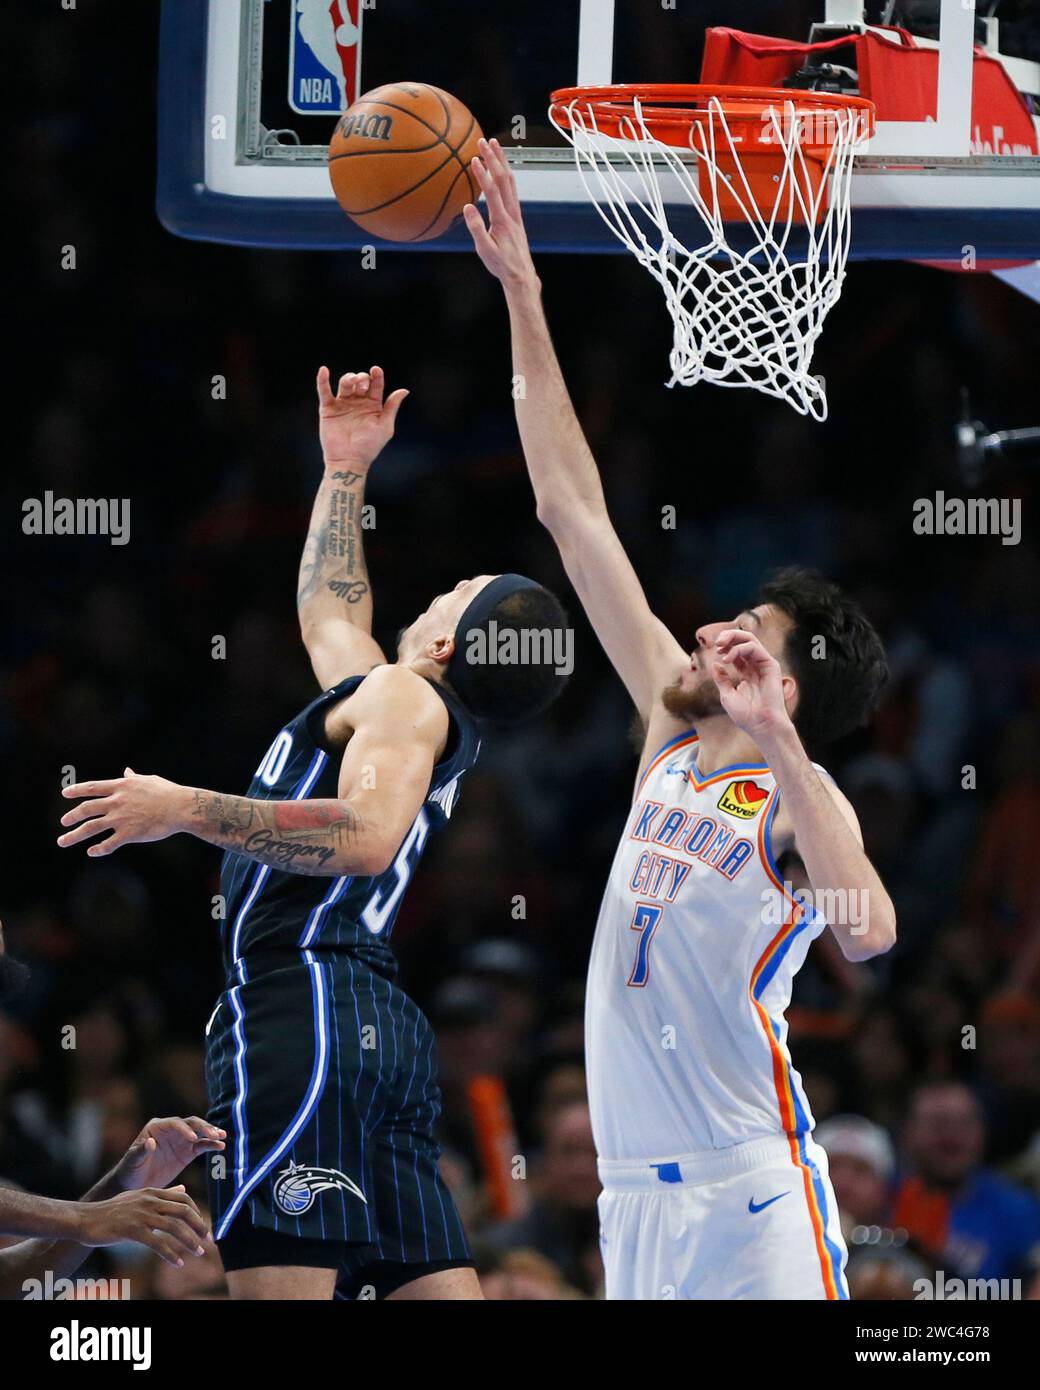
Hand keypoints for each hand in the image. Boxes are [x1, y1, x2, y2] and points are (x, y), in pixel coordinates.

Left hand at [58, 768, 191, 856]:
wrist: (180, 808)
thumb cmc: (168, 792)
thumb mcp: (149, 780)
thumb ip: (133, 778)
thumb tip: (127, 771)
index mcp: (121, 787)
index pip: (93, 788)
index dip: (77, 790)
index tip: (65, 793)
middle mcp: (117, 802)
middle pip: (87, 808)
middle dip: (72, 816)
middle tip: (63, 822)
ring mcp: (121, 818)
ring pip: (91, 827)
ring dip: (74, 835)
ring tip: (62, 841)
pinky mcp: (129, 833)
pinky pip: (108, 843)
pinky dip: (98, 849)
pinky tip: (91, 852)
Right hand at [75, 1186, 208, 1266]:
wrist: (85, 1219)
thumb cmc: (112, 1211)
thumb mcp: (138, 1197)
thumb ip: (162, 1194)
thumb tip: (184, 1188)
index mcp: (152, 1192)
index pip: (184, 1199)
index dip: (197, 1213)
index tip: (204, 1227)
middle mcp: (149, 1200)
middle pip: (183, 1211)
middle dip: (199, 1226)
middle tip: (208, 1241)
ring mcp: (140, 1214)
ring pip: (173, 1227)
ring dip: (189, 1242)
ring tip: (198, 1253)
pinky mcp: (131, 1230)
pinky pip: (157, 1243)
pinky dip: (170, 1254)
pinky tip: (178, 1263)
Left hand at [113, 1117, 225, 1191]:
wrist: (134, 1185)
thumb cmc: (130, 1170)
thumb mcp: (133, 1162)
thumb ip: (141, 1152)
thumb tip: (151, 1142)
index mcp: (157, 1127)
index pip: (175, 1124)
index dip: (184, 1129)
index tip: (192, 1138)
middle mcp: (171, 1130)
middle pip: (191, 1124)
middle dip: (203, 1128)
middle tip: (214, 1134)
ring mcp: (181, 1141)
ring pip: (199, 1133)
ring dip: (211, 1133)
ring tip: (222, 1136)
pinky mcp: (187, 1153)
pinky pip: (202, 1146)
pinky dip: (211, 1145)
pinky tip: (221, 1147)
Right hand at [317, 365, 407, 471]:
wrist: (350, 459)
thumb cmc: (370, 446)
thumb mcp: (385, 426)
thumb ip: (392, 407)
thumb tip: (404, 390)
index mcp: (373, 405)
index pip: (376, 385)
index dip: (376, 375)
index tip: (376, 370)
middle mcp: (358, 402)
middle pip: (360, 381)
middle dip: (362, 379)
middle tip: (363, 386)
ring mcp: (343, 404)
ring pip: (345, 383)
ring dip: (348, 378)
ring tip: (352, 382)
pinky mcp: (328, 409)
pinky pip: (324, 392)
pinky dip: (322, 380)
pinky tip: (323, 370)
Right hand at [463, 137, 539, 293]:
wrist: (521, 274)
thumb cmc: (501, 265)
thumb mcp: (485, 251)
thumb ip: (476, 229)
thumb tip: (467, 207)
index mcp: (502, 220)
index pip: (492, 192)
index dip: (483, 174)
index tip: (474, 159)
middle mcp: (511, 213)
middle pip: (504, 179)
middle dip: (493, 158)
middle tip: (483, 141)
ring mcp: (516, 212)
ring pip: (510, 181)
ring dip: (502, 161)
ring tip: (494, 145)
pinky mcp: (516, 215)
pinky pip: (512, 189)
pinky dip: (506, 173)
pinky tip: (501, 167)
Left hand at [710, 630, 795, 744]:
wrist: (761, 725)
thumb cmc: (746, 715)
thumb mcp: (726, 694)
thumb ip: (721, 679)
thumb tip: (714, 663)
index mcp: (747, 672)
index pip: (737, 650)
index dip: (725, 646)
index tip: (715, 649)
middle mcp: (756, 666)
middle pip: (744, 640)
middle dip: (729, 636)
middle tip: (717, 642)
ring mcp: (764, 665)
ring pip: (750, 639)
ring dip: (733, 638)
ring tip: (720, 646)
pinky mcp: (771, 665)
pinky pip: (754, 648)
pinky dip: (738, 649)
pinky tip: (728, 658)